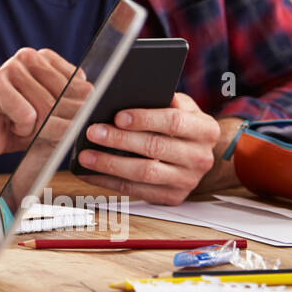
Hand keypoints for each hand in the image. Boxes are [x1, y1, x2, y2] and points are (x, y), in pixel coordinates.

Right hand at [0, 48, 84, 165]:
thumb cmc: (14, 127)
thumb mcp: (51, 117)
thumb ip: (71, 110)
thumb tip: (89, 112)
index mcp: (44, 58)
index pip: (81, 87)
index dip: (73, 113)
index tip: (56, 120)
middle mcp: (27, 56)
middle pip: (65, 98)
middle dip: (56, 124)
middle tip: (38, 131)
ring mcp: (9, 68)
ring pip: (47, 108)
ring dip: (36, 129)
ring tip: (19, 125)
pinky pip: (27, 115)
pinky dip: (21, 130)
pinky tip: (7, 125)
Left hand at [74, 93, 220, 204]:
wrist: (199, 156)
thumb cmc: (183, 126)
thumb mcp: (183, 107)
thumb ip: (164, 100)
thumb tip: (133, 94)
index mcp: (205, 130)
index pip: (174, 122)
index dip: (145, 119)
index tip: (118, 117)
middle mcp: (200, 157)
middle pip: (155, 148)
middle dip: (120, 140)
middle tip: (93, 133)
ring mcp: (187, 181)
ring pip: (145, 173)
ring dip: (111, 164)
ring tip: (86, 156)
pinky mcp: (173, 197)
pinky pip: (137, 191)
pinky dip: (110, 182)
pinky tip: (92, 173)